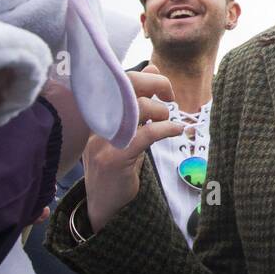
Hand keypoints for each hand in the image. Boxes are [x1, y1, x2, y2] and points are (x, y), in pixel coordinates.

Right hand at [83, 65, 181, 231]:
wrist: (102, 205)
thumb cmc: (118, 165)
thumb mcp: (128, 129)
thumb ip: (138, 101)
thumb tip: (152, 68)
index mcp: (99, 115)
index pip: (118, 82)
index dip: (146, 78)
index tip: (163, 88)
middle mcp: (98, 125)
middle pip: (125, 89)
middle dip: (155, 85)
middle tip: (171, 98)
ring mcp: (103, 143)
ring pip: (135, 109)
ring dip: (160, 112)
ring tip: (168, 121)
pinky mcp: (114, 159)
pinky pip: (144, 134)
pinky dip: (165, 129)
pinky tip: (176, 131)